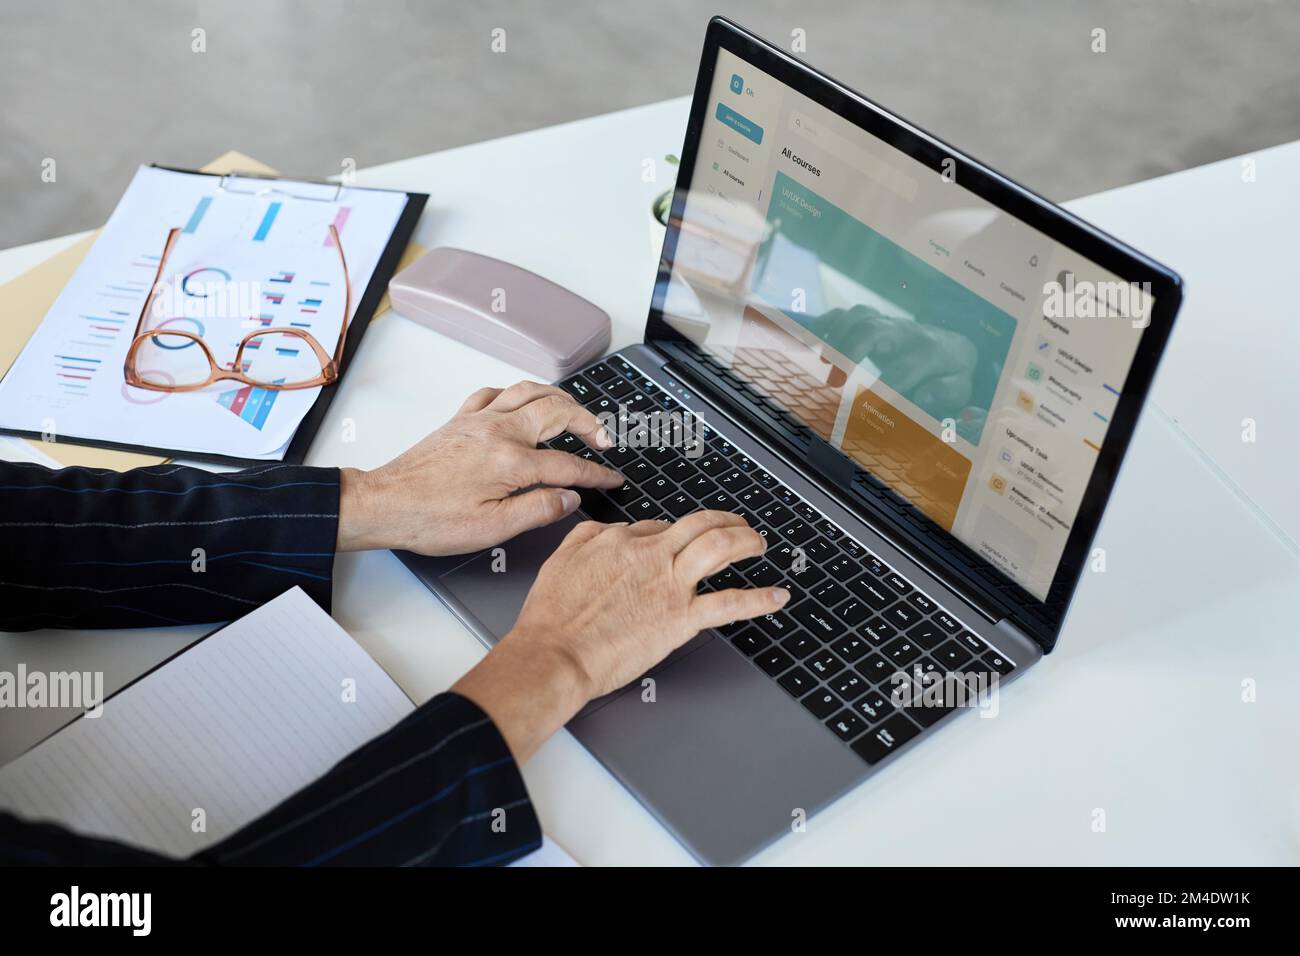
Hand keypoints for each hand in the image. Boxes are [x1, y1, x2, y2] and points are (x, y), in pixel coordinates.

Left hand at [336, 382, 622, 554]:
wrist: (384, 504)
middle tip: (604, 439)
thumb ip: (538, 510)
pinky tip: (521, 403)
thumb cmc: (431, 519)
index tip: (611, 480)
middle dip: (588, 422)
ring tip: (575, 413)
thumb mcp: (492, 529)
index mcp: (510, 461)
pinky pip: (495, 393)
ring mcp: (478, 420)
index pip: (567, 465)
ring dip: (559, 398)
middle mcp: (497, 431)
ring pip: (528, 391)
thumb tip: (570, 499)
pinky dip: (517, 394)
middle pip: (556, 411)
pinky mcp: (460, 420)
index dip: (595, 474)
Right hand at [452, 511, 789, 760]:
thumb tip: (610, 531)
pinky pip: (729, 603)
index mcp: (621, 540)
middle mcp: (650, 555)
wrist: (555, 653)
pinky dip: (759, 599)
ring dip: (745, 541)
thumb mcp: (561, 558)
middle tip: (738, 525)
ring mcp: (669, 584)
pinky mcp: (681, 618)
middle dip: (725, 521)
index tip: (678, 545)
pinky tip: (776, 597)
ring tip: (757, 543)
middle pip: (700, 524)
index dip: (673, 535)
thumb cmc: (553, 618)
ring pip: (719, 547)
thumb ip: (587, 536)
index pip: (660, 526)